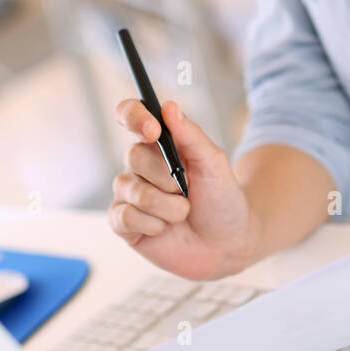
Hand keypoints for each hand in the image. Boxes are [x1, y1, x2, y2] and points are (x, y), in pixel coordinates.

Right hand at [109, 98, 261, 280]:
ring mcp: (129, 194)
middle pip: (133, 156)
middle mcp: (138, 165)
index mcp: (158, 143)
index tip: (153, 131)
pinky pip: (124, 217)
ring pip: (133, 191)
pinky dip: (152, 225)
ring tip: (183, 213)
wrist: (226, 244)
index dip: (134, 117)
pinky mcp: (123, 224)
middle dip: (168, 178)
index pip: (129, 115)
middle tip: (188, 190)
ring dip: (168, 207)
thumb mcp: (214, 164)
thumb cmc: (221, 199)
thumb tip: (169, 106)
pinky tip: (165, 229)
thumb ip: (191, 135)